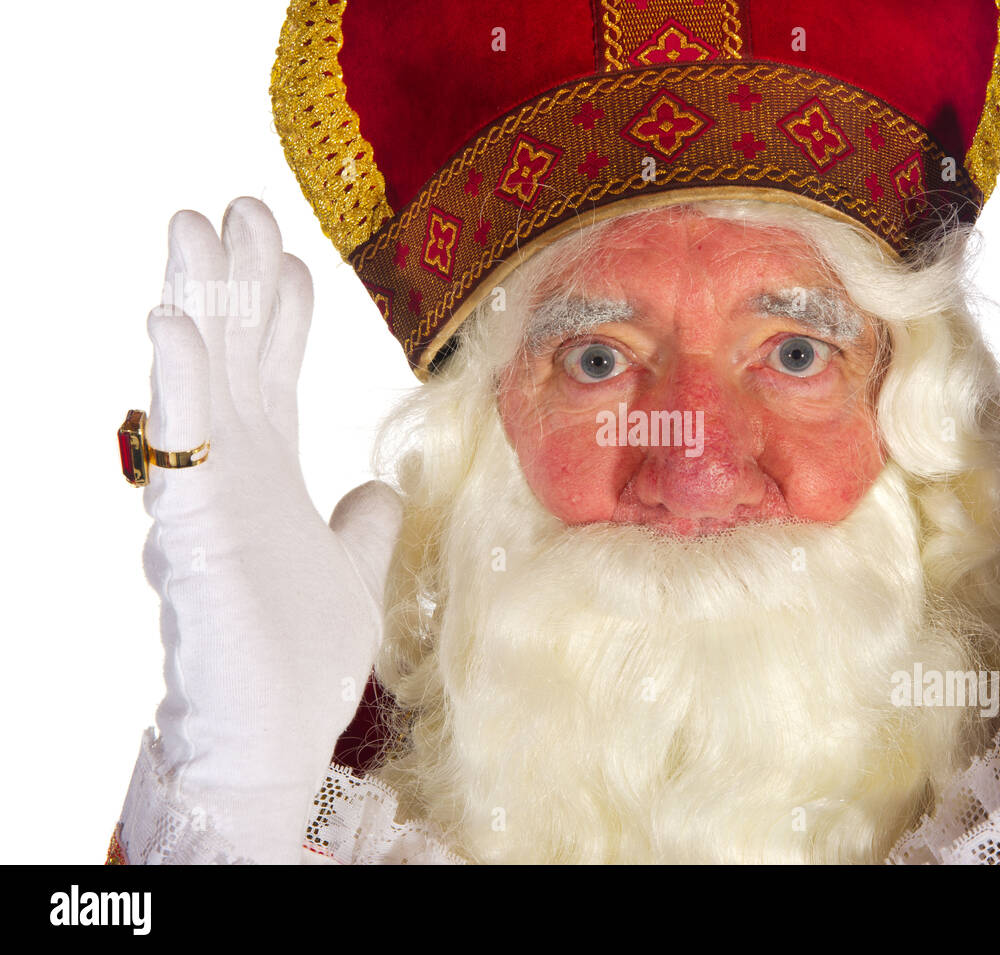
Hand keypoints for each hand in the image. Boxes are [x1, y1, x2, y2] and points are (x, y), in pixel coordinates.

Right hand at [142, 198, 401, 861]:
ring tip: (192, 224)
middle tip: (237, 204)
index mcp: (270, 476)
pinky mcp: (195, 529)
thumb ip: (366, 525)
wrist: (277, 732)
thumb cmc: (303, 660)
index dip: (279, 313)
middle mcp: (233, 473)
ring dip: (195, 300)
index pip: (272, 373)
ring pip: (200, 378)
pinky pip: (183, 442)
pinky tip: (174, 320)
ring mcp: (209, 495)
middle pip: (233, 355)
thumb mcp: (357, 573)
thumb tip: (381, 484)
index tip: (288, 255)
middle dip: (233, 280)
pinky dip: (179, 380)